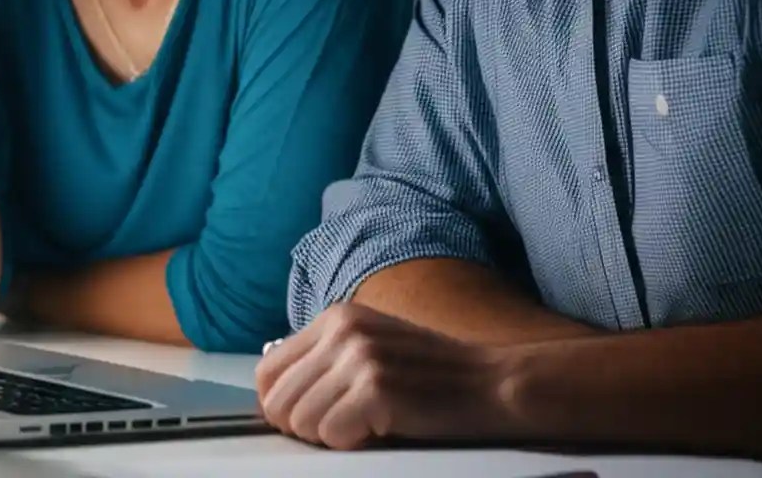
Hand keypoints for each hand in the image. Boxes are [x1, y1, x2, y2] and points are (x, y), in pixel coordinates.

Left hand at [255, 303, 513, 449]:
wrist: (493, 384)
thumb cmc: (432, 376)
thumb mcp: (371, 347)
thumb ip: (325, 361)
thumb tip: (274, 397)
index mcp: (335, 317)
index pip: (267, 371)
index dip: (279, 405)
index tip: (307, 419)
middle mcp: (342, 331)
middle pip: (278, 401)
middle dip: (302, 427)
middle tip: (342, 428)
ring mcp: (359, 358)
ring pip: (300, 423)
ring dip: (329, 437)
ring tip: (365, 426)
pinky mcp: (376, 389)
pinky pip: (331, 435)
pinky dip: (351, 443)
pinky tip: (380, 429)